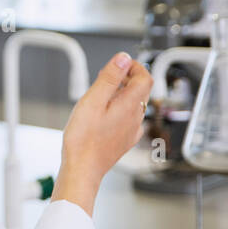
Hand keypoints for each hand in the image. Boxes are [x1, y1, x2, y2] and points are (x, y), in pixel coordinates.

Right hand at [51, 52, 152, 216]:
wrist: (82, 169)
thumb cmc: (83, 139)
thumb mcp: (93, 100)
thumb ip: (110, 77)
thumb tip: (124, 59)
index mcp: (129, 105)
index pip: (145, 78)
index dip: (135, 67)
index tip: (121, 64)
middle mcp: (135, 118)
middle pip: (141, 91)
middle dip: (127, 79)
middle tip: (107, 76)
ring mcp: (131, 131)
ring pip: (135, 105)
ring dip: (123, 95)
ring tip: (102, 95)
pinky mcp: (124, 141)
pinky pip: (129, 120)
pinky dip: (120, 110)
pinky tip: (106, 115)